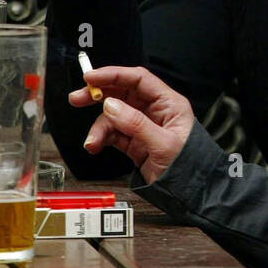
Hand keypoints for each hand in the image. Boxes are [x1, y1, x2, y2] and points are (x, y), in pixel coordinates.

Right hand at [73, 65, 195, 183]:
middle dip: (98, 95)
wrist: (189, 192)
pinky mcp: (134, 141)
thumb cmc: (188, 165)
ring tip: (92, 141)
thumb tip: (111, 106)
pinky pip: (112, 133)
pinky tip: (95, 145)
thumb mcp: (164, 144)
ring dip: (98, 126)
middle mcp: (155, 111)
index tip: (91, 78)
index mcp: (168, 103)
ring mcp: (143, 126)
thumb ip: (136, 124)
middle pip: (122, 93)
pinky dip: (101, 138)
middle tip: (77, 99)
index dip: (114, 75)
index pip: (138, 80)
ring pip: (113, 115)